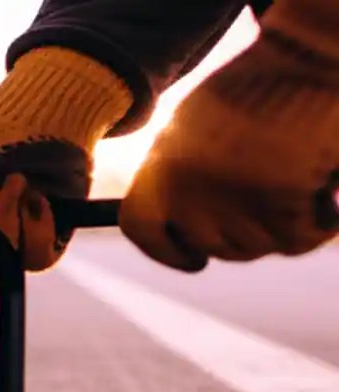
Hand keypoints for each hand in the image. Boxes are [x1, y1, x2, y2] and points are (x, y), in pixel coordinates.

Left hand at [120, 0, 338, 270]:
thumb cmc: (252, 92)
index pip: (143, 229)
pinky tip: (323, 193)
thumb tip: (175, 226)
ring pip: (256, 247)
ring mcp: (232, 199)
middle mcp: (188, 190)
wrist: (302, 61)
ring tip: (294, 182)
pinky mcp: (279, 201)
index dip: (166, 251)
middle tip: (267, 198)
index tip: (193, 259)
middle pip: (211, 245)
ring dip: (279, 228)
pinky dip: (316, 226)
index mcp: (160, 168)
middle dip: (241, 232)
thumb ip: (177, 177)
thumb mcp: (192, 130)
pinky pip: (296, 240)